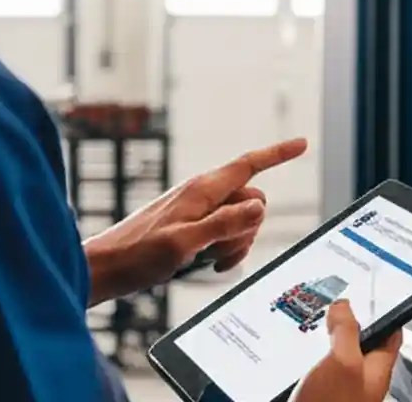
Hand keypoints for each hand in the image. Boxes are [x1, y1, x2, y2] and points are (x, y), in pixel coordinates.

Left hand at [83, 138, 306, 305]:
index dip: (278, 154)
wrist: (108, 267)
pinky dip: (225, 250)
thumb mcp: (185, 243)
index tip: (302, 144)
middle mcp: (203, 193)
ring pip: (241, 220)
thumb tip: (260, 207)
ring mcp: (198, 209)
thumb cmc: (139, 255)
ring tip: (209, 261)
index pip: (249, 164)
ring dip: (235, 245)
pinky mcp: (194, 225)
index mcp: (202, 189)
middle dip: (248, 229)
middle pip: (251, 201)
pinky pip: (226, 232)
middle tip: (220, 253)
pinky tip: (208, 264)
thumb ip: (225, 224)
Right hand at [291, 301, 403, 401]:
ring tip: (304, 318)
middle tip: (327, 301)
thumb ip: (347, 332)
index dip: (383, 311)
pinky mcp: (316, 396)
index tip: (369, 291)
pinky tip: (290, 348)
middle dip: (343, 321)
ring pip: (333, 355)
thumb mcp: (344, 362)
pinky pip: (313, 370)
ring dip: (320, 338)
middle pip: (357, 343)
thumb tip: (344, 306)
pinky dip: (304, 356)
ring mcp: (338, 389)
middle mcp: (359, 379)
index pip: (389, 334)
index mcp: (376, 369)